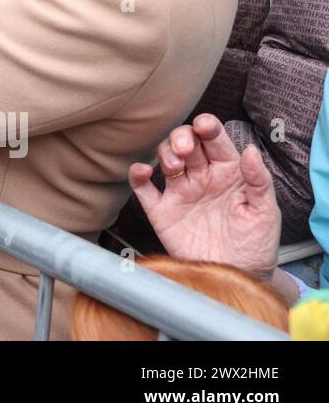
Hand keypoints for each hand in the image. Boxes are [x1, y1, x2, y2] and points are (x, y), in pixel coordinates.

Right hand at [129, 113, 280, 280]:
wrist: (236, 276)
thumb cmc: (255, 244)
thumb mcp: (266, 212)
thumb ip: (259, 181)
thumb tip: (250, 150)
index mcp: (228, 172)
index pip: (214, 140)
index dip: (207, 127)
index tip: (204, 126)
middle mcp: (201, 177)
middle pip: (185, 143)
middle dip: (182, 137)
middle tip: (184, 149)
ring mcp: (180, 193)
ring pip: (164, 158)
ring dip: (165, 153)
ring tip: (174, 166)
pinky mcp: (161, 211)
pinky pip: (143, 188)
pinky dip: (137, 175)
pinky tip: (142, 171)